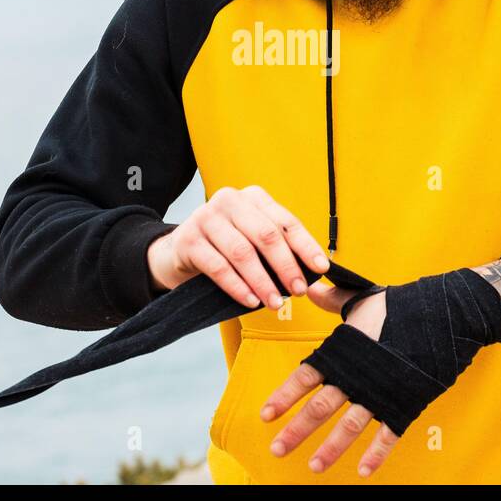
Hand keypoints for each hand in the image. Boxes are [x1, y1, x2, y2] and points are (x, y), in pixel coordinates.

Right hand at [145, 185, 329, 309]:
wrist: (179, 251)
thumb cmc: (225, 246)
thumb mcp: (252, 237)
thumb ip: (278, 246)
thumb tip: (311, 271)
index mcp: (253, 197)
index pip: (285, 222)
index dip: (305, 246)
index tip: (321, 268)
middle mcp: (230, 201)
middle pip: (266, 235)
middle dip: (286, 266)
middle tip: (297, 290)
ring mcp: (207, 218)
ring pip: (242, 252)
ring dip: (262, 281)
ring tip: (275, 302)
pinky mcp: (189, 239)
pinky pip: (218, 267)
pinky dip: (237, 286)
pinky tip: (250, 301)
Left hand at [260, 279, 400, 476]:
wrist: (443, 316)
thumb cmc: (399, 306)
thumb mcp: (361, 299)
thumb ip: (333, 299)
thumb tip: (309, 286)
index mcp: (341, 352)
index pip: (305, 377)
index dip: (284, 396)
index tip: (265, 415)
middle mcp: (356, 375)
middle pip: (319, 408)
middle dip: (296, 430)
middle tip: (277, 449)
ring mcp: (380, 392)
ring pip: (349, 426)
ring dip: (330, 448)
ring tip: (314, 467)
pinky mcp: (405, 403)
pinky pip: (388, 434)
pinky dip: (376, 454)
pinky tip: (363, 471)